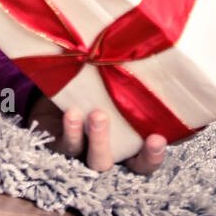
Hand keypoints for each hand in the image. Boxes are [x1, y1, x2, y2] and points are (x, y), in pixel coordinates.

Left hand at [26, 95, 168, 174]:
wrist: (58, 93)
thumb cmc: (94, 90)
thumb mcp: (112, 88)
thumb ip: (127, 83)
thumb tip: (143, 51)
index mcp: (125, 146)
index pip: (144, 162)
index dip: (152, 155)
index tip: (157, 138)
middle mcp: (104, 154)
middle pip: (110, 164)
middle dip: (109, 144)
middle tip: (103, 116)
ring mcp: (81, 153)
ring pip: (92, 159)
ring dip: (95, 138)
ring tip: (95, 114)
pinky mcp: (59, 146)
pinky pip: (65, 146)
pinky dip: (70, 131)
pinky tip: (72, 113)